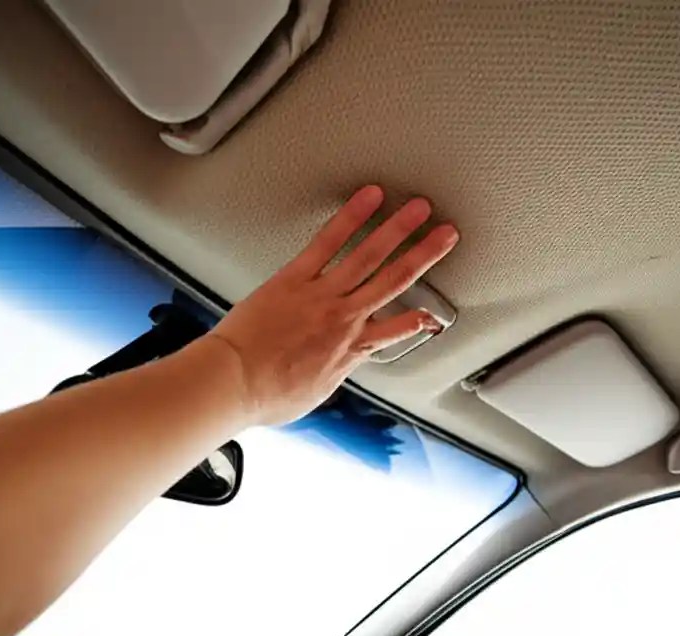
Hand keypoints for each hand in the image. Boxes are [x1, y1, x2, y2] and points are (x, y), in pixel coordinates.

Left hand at [202, 185, 457, 425]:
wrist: (233, 383)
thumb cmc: (265, 394)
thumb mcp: (314, 392)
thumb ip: (332, 372)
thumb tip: (334, 369)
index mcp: (350, 350)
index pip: (397, 330)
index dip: (418, 319)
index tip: (433, 310)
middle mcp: (345, 318)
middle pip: (395, 280)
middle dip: (425, 256)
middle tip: (446, 235)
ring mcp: (322, 294)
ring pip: (371, 256)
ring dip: (400, 229)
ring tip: (419, 209)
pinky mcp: (296, 277)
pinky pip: (329, 241)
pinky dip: (352, 218)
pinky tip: (369, 198)